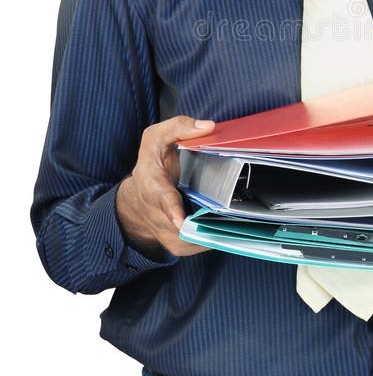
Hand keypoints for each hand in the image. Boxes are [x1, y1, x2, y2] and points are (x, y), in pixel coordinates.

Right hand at [116, 115, 214, 257]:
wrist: (137, 204)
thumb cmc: (151, 168)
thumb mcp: (156, 139)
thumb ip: (178, 127)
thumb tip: (208, 127)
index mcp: (155, 189)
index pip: (164, 201)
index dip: (174, 212)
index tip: (180, 221)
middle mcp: (162, 218)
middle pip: (192, 222)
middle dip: (211, 215)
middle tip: (231, 204)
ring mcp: (172, 237)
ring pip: (202, 236)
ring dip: (217, 224)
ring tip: (228, 208)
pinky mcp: (182, 248)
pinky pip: (206, 243)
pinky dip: (216, 232)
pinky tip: (223, 218)